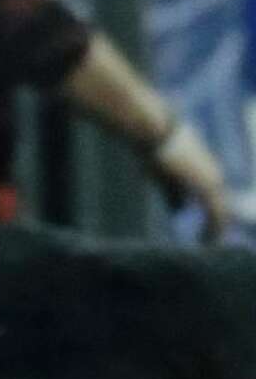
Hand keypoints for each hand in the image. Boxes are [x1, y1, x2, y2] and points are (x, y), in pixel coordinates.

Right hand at [148, 120, 234, 240]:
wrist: (157, 132)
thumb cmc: (156, 149)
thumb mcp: (164, 177)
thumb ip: (174, 194)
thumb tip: (181, 211)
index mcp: (205, 170)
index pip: (215, 198)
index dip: (212, 216)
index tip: (206, 233)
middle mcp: (213, 174)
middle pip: (223, 206)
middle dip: (217, 226)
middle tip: (210, 244)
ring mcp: (212, 179)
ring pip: (222, 212)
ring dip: (216, 230)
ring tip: (208, 246)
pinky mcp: (207, 185)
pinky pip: (216, 213)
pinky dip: (213, 229)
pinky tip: (207, 242)